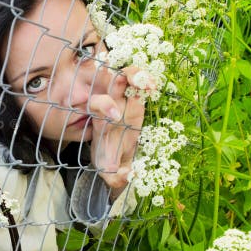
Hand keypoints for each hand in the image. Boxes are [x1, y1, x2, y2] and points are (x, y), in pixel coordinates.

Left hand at [87, 66, 151, 191]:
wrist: (116, 158)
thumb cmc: (110, 163)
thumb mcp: (110, 173)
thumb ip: (116, 176)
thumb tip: (129, 175)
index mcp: (100, 121)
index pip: (96, 106)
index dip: (104, 106)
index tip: (115, 115)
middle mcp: (110, 106)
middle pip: (107, 83)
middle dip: (117, 77)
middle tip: (133, 81)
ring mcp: (123, 101)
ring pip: (124, 77)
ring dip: (135, 74)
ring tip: (149, 84)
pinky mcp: (136, 100)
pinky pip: (139, 84)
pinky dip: (146, 80)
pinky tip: (154, 85)